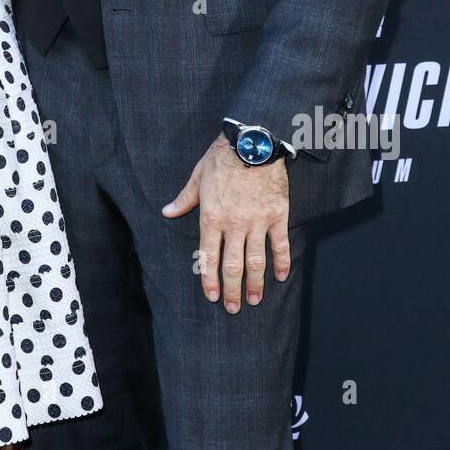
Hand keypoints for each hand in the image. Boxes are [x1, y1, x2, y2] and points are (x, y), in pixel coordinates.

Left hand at [162, 134, 290, 312]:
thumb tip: (168, 212)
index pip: (208, 256)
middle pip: (233, 266)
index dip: (209, 279)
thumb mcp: (197, 177)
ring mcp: (258, 222)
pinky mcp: (277, 215)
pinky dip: (281, 262)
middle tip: (233, 308)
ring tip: (254, 300)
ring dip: (255, 284)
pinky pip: (280, 244)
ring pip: (256, 261)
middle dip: (232, 290)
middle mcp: (234, 224)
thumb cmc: (222, 158)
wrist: (253, 141)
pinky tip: (281, 277)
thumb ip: (184, 199)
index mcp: (212, 217)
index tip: (212, 296)